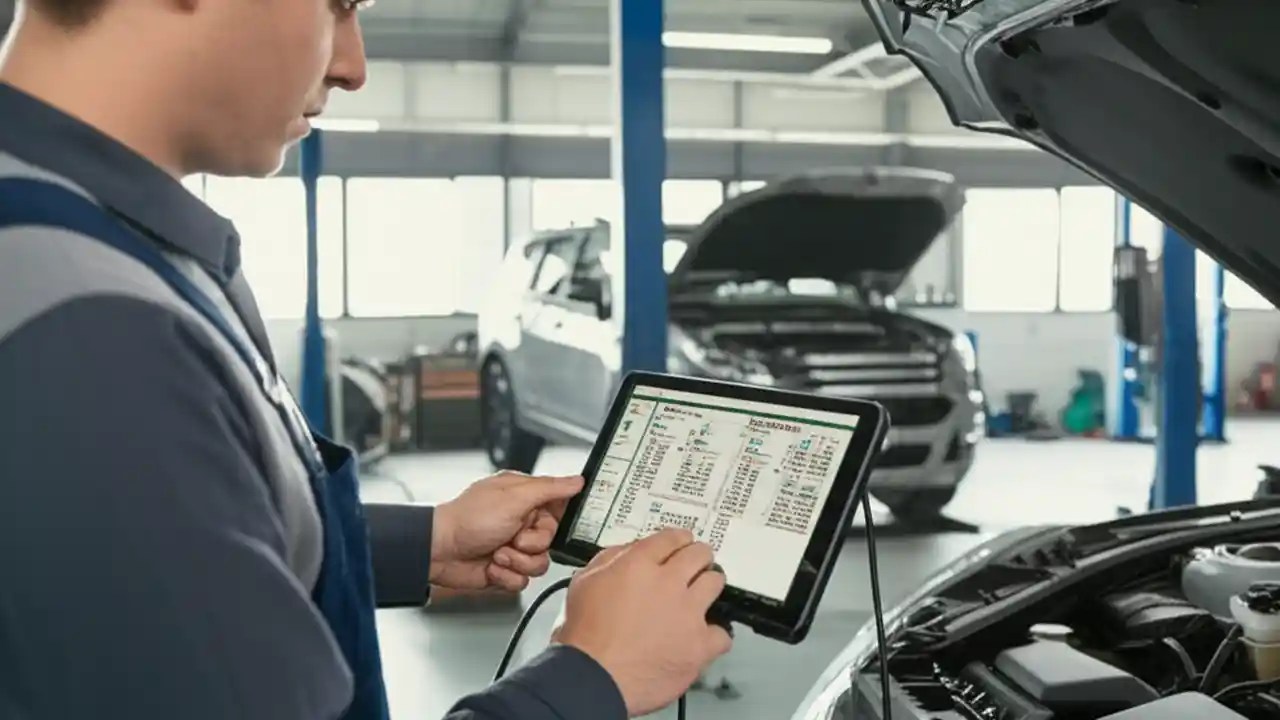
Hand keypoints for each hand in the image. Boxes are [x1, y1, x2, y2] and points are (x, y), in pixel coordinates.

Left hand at [430, 472, 583, 591]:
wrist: (438, 552)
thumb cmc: (467, 519)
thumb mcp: (513, 497)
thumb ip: (549, 489)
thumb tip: (577, 480)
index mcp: (524, 498)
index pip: (559, 508)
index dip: (559, 519)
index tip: (547, 522)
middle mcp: (520, 521)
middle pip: (551, 540)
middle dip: (532, 544)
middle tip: (513, 537)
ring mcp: (513, 547)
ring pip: (540, 564)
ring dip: (518, 562)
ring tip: (498, 554)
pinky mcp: (505, 570)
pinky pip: (523, 581)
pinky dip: (506, 577)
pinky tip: (491, 567)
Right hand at [553, 529, 732, 716]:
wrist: (592, 678)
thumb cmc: (583, 636)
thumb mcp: (583, 583)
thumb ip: (610, 560)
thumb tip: (631, 552)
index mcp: (639, 565)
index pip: (671, 537)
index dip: (677, 539)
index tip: (680, 544)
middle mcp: (669, 583)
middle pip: (700, 553)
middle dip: (697, 557)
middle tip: (693, 566)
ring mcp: (688, 614)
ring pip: (715, 583)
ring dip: (707, 587)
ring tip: (697, 598)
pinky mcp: (699, 646)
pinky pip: (722, 633)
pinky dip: (713, 636)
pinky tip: (701, 639)